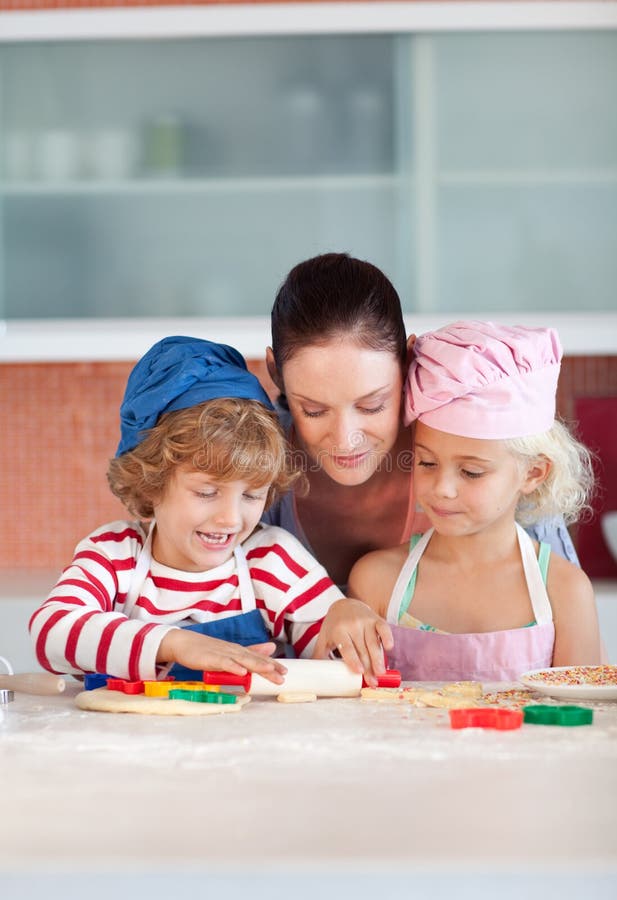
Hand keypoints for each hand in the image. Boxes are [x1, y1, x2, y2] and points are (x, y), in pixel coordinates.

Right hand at [156, 630, 286, 684]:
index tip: (285, 672)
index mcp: (239, 651)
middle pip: (253, 660)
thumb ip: (250, 651)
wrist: (184, 643)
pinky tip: (241, 672)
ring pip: (242, 660)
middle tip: (282, 675)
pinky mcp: (211, 659)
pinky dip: (233, 667)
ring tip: (269, 670)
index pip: (258, 658)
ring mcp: (222, 654)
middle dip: (268, 667)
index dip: (272, 665)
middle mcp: (233, 651)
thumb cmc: (208, 650)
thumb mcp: (231, 651)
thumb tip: (271, 648)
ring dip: (256, 665)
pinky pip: (223, 663)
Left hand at [313, 598, 393, 686]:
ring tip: (381, 672)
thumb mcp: (324, 638)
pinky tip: (389, 648)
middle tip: (373, 681)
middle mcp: (353, 624)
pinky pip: (384, 628)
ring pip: (374, 642)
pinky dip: (387, 637)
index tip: (359, 671)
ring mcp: (366, 621)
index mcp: (338, 630)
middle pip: (362, 649)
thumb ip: (319, 655)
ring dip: (379, 658)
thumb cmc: (334, 626)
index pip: (347, 647)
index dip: (353, 659)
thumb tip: (312, 676)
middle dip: (369, 666)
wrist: (344, 604)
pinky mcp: (376, 619)